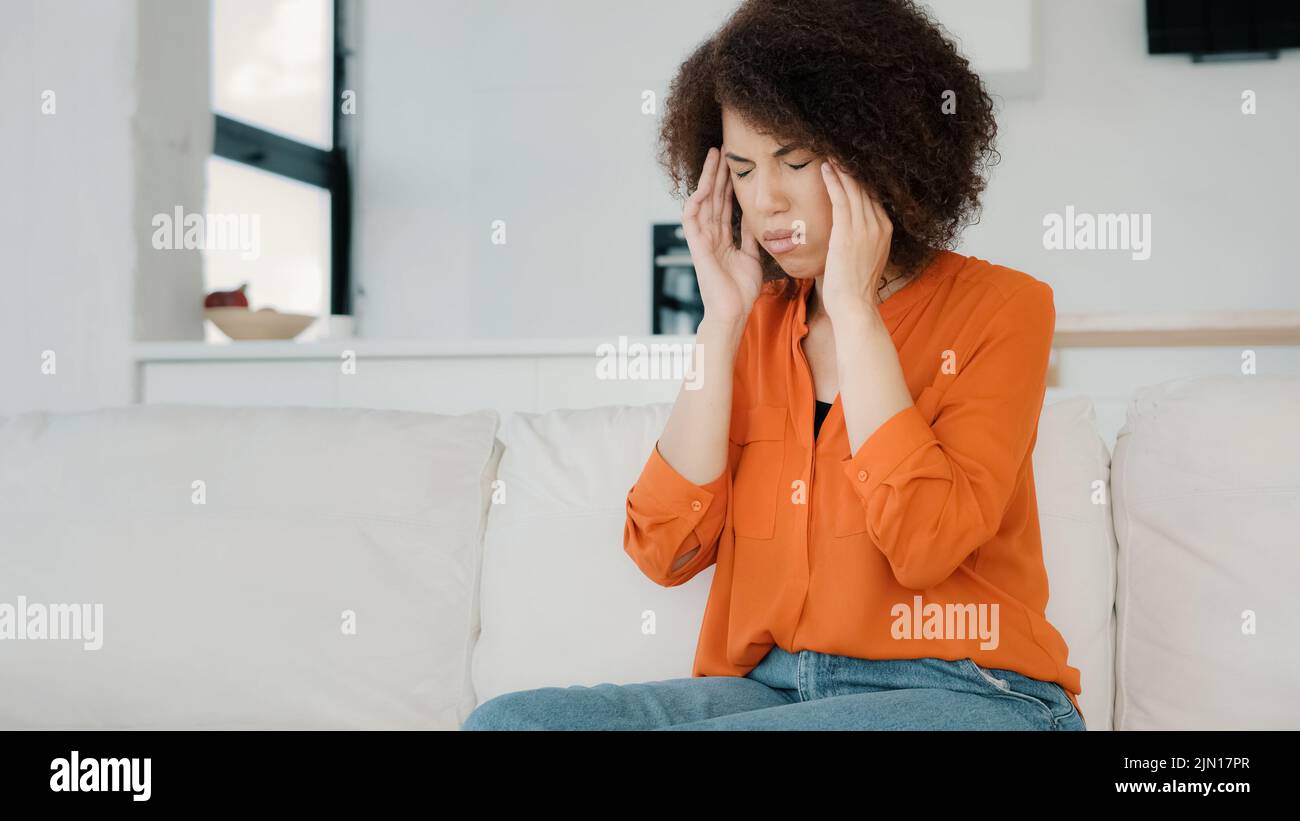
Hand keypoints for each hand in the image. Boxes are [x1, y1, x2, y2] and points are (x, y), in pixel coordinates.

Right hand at [682, 146, 763, 325]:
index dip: (729, 183)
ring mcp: (702, 240)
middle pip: (713, 197)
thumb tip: (753, 215)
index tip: (736, 163)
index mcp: (722, 238)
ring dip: (707, 179)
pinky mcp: (697, 247)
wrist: (733, 312)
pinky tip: (704, 185)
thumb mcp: (751, 256)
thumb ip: (749, 235)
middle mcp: (710, 235)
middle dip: (718, 173)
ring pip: (703, 201)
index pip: (724, 204)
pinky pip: (692, 219)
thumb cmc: (741, 291)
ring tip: (714, 157)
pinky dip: (696, 201)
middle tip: (723, 149)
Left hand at [818, 160, 892, 321]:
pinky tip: (825, 168)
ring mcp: (865, 228)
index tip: (849, 162)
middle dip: (852, 168)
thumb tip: (850, 232)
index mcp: (885, 230)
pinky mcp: (848, 233)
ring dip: (841, 169)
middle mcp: (879, 225)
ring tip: (830, 152)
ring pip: (854, 189)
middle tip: (838, 148)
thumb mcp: (864, 258)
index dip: (861, 178)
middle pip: (866, 188)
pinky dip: (834, 182)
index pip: (873, 196)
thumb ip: (862, 240)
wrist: (854, 307)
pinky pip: (841, 200)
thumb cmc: (853, 287)